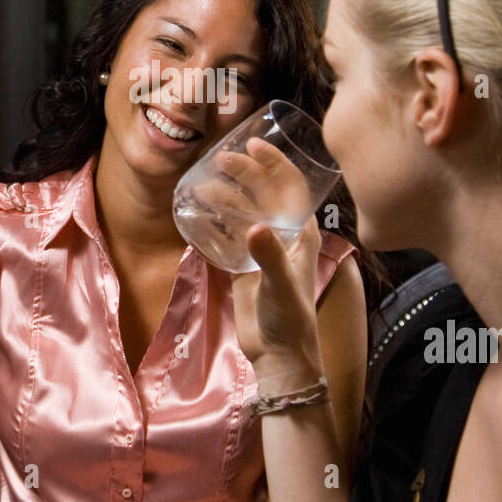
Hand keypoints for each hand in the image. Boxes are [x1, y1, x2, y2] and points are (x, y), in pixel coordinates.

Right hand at [226, 137, 323, 384]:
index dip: (275, 162)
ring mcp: (262, 249)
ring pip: (244, 210)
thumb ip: (270, 257)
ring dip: (226, 194)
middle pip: (265, 192)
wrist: (278, 356)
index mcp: (302, 233)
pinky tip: (199, 209)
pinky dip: (216, 218)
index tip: (253, 145)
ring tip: (204, 185)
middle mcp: (283, 235)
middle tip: (222, 160)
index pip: (292, 186)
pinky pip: (229, 231)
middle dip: (246, 172)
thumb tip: (254, 228)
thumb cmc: (290, 319)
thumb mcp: (282, 285)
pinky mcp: (244, 264)